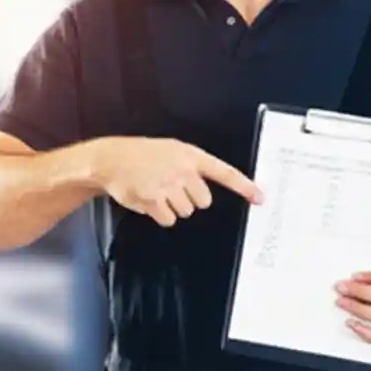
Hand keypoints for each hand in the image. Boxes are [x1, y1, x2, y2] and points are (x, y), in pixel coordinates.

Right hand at [94, 136, 263, 227]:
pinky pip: (168, 220)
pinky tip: (149, 200)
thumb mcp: (170, 150)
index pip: (224, 172)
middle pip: (203, 201)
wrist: (110, 158)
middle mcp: (182, 169)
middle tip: (171, 188)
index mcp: (190, 155)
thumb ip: (190, 168)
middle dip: (189, 199)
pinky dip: (159, 215)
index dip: (244, 186)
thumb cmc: (141, 155)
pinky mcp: (154, 199)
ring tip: (156, 190)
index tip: (260, 198)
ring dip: (172, 207)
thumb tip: (204, 192)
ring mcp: (168, 184)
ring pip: (186, 212)